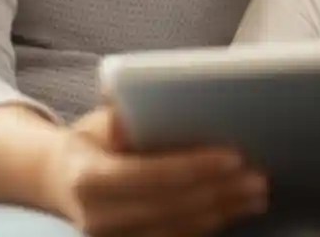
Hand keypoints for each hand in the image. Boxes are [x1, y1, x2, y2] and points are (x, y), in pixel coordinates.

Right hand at [41, 106, 266, 236]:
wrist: (61, 183)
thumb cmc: (91, 143)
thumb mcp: (97, 121)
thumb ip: (120, 114)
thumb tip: (142, 96)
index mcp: (88, 180)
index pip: (147, 176)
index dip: (193, 168)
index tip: (233, 156)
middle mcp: (98, 219)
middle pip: (171, 207)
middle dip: (220, 192)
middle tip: (258, 176)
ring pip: (180, 230)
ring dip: (224, 212)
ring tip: (257, 194)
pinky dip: (211, 225)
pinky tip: (236, 209)